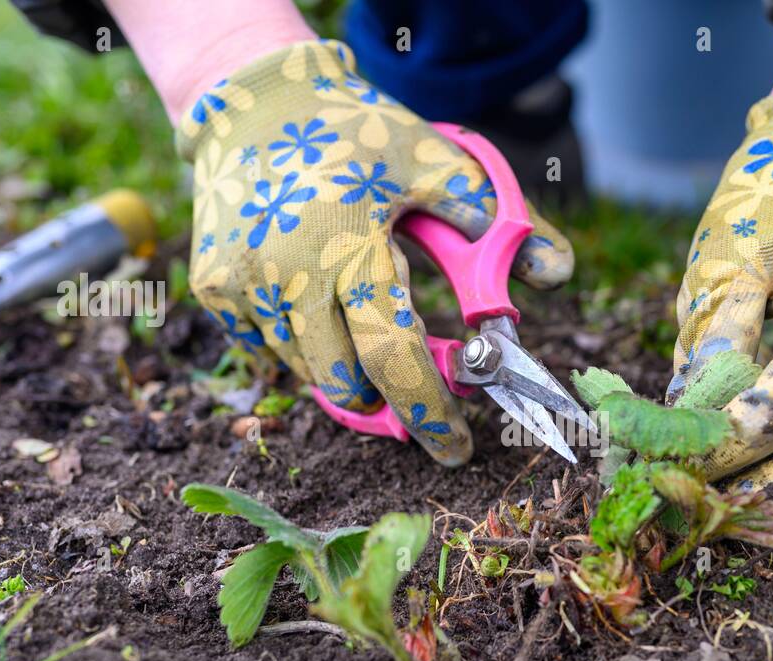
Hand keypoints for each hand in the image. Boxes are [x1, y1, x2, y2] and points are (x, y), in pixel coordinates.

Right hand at [177, 39, 572, 464]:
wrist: (251, 99)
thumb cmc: (355, 131)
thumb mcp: (435, 159)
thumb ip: (499, 221)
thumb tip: (558, 275)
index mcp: (348, 245)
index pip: (395, 356)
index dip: (429, 411)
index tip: (456, 448)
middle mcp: (287, 275)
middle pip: (346, 386)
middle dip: (389, 403)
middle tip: (418, 387)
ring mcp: (242, 286)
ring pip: (308, 374)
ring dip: (349, 372)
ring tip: (368, 324)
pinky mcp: (214, 290)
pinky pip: (271, 350)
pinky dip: (307, 348)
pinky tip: (321, 304)